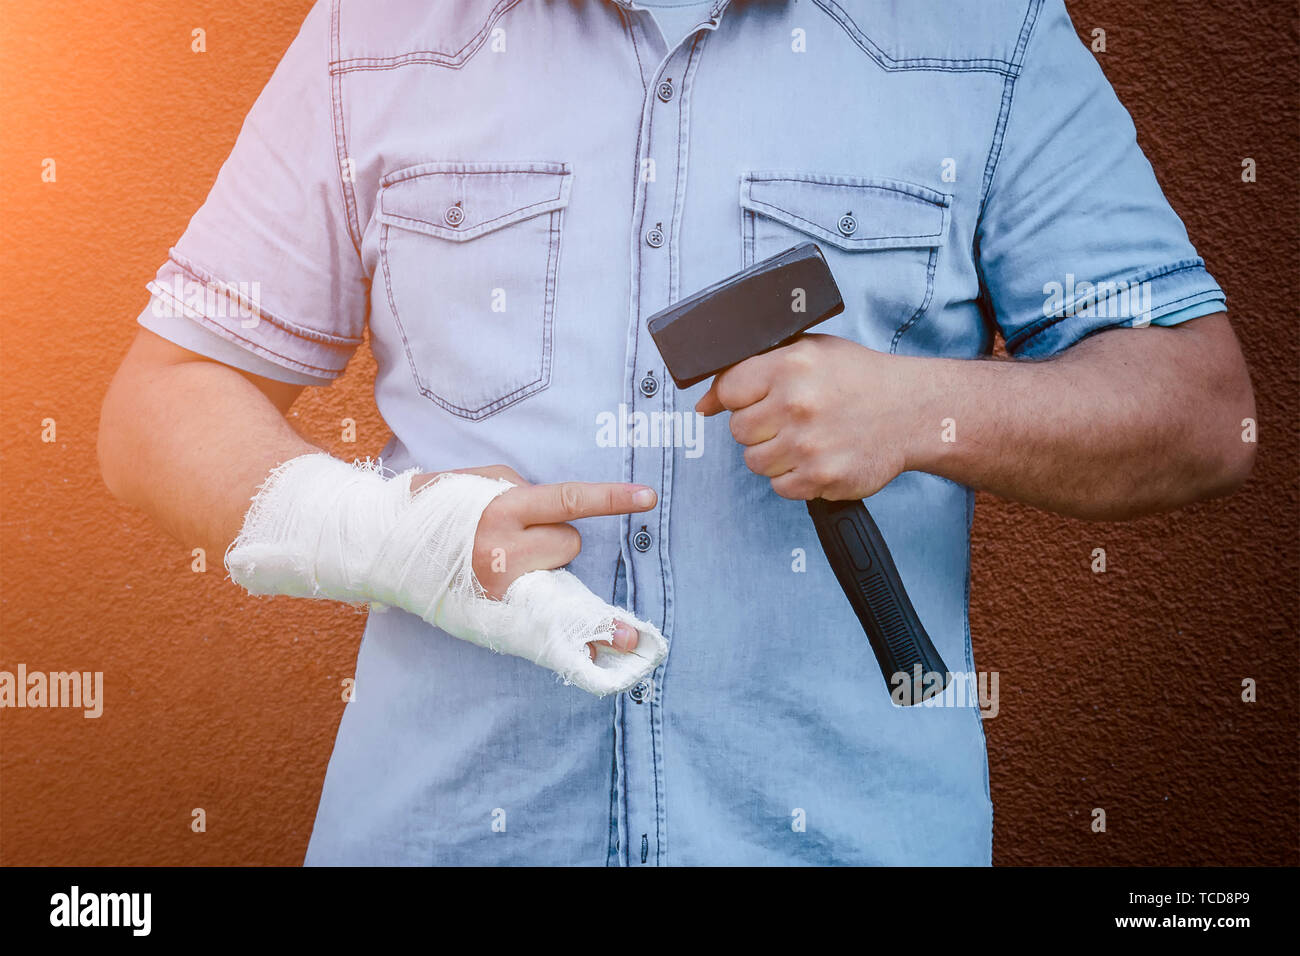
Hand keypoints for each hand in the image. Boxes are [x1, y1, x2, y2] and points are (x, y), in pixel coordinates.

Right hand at [412, 466, 656, 660]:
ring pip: (559, 575)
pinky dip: (563, 622)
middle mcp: (503, 552)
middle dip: (556, 538)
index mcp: (501, 511)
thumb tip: (563, 515)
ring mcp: (499, 590)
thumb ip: (523, 493)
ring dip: (546, 566)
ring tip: (507, 561)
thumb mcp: (479, 482)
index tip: (649, 496)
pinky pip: (547, 623)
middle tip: (521, 536)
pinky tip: (595, 648)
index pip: (568, 501)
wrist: (383, 545)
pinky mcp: (493, 618)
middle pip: (570, 544)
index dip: (611, 497)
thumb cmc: (434, 505)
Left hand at [696, 333, 920, 500]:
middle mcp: (796, 404)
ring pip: (755, 462)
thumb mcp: (807, 353)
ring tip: (806, 438)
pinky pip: (780, 487)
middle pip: (739, 431)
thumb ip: (751, 371)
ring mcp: (809, 444)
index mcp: (789, 365)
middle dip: (760, 428)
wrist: (912, 410)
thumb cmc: (856, 379)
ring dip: (775, 455)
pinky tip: (818, 457)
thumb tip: (704, 404)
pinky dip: (795, 478)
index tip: (762, 399)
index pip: (728, 390)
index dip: (742, 398)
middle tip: (791, 419)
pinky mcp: (822, 477)